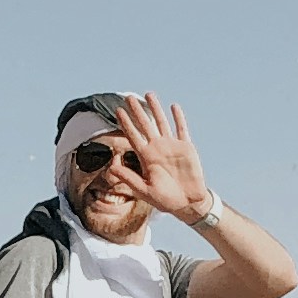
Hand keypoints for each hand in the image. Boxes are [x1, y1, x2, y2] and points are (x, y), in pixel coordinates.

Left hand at [115, 90, 210, 224]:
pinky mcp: (186, 148)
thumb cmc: (165, 199)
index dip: (126, 124)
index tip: (118, 111)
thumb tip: (111, 169)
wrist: (187, 203)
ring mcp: (171, 146)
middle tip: (128, 98)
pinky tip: (173, 107)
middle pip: (145, 125)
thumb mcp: (144, 190)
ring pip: (161, 122)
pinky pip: (181, 129)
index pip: (133, 136)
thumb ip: (129, 178)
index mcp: (146, 157)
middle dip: (137, 111)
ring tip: (148, 94)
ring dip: (155, 109)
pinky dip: (178, 118)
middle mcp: (157, 148)